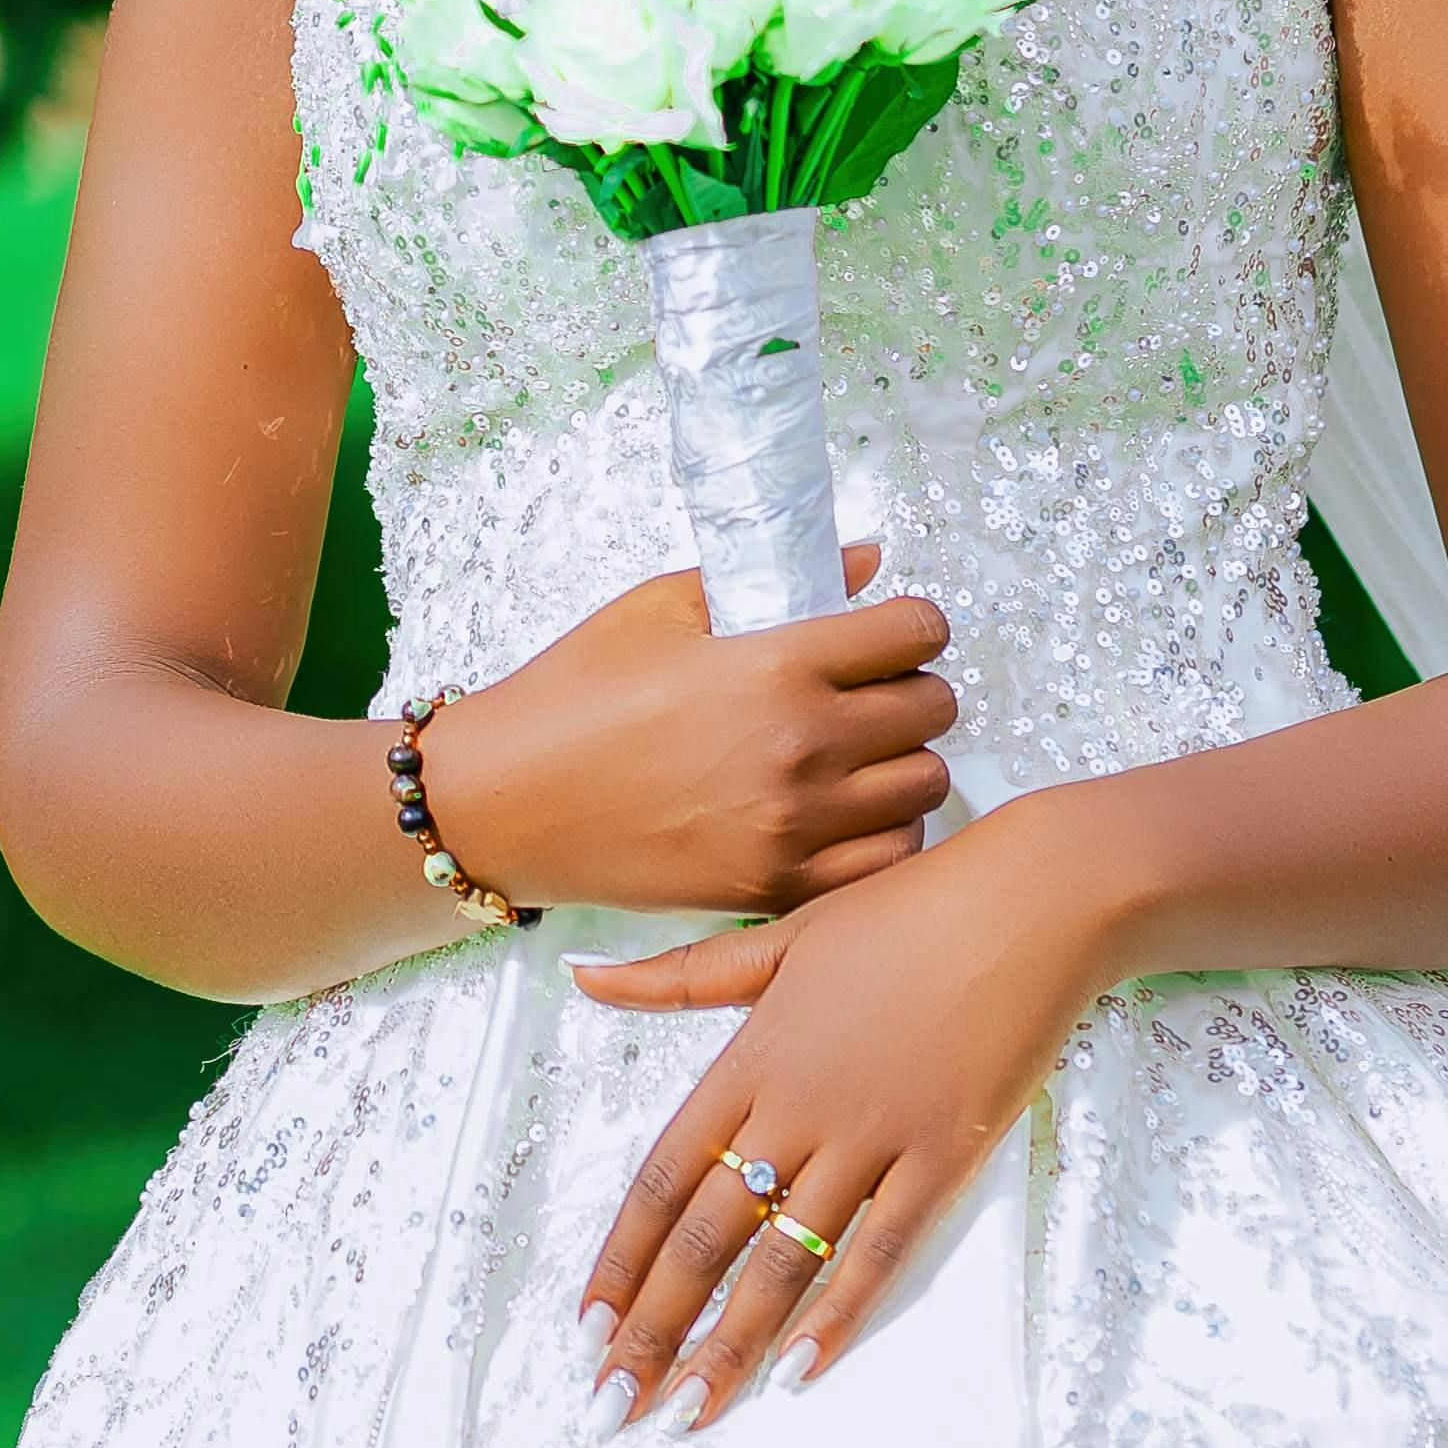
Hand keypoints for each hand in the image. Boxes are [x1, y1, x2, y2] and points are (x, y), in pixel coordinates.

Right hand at [417, 541, 957, 923]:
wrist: (514, 799)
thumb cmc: (576, 692)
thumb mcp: (662, 609)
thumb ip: (771, 580)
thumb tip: (866, 561)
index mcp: (776, 665)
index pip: (912, 633)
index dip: (916, 624)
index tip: (897, 630)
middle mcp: (801, 747)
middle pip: (933, 710)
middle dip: (915, 687)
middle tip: (876, 689)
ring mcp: (795, 826)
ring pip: (924, 785)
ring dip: (907, 761)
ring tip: (865, 752)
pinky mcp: (779, 886)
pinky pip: (888, 858)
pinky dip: (887, 831)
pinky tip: (852, 811)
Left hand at [569, 807, 1114, 1416]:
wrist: (1027, 903)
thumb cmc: (899, 913)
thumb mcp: (778, 937)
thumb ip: (680, 977)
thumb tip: (581, 979)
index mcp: (751, 1056)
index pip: (662, 1175)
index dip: (621, 1257)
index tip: (586, 1325)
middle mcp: (799, 1106)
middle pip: (708, 1235)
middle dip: (656, 1328)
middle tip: (615, 1404)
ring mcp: (873, 1136)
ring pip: (785, 1261)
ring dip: (732, 1346)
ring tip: (691, 1414)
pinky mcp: (944, 1158)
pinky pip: (881, 1252)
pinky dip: (838, 1315)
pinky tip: (801, 1371)